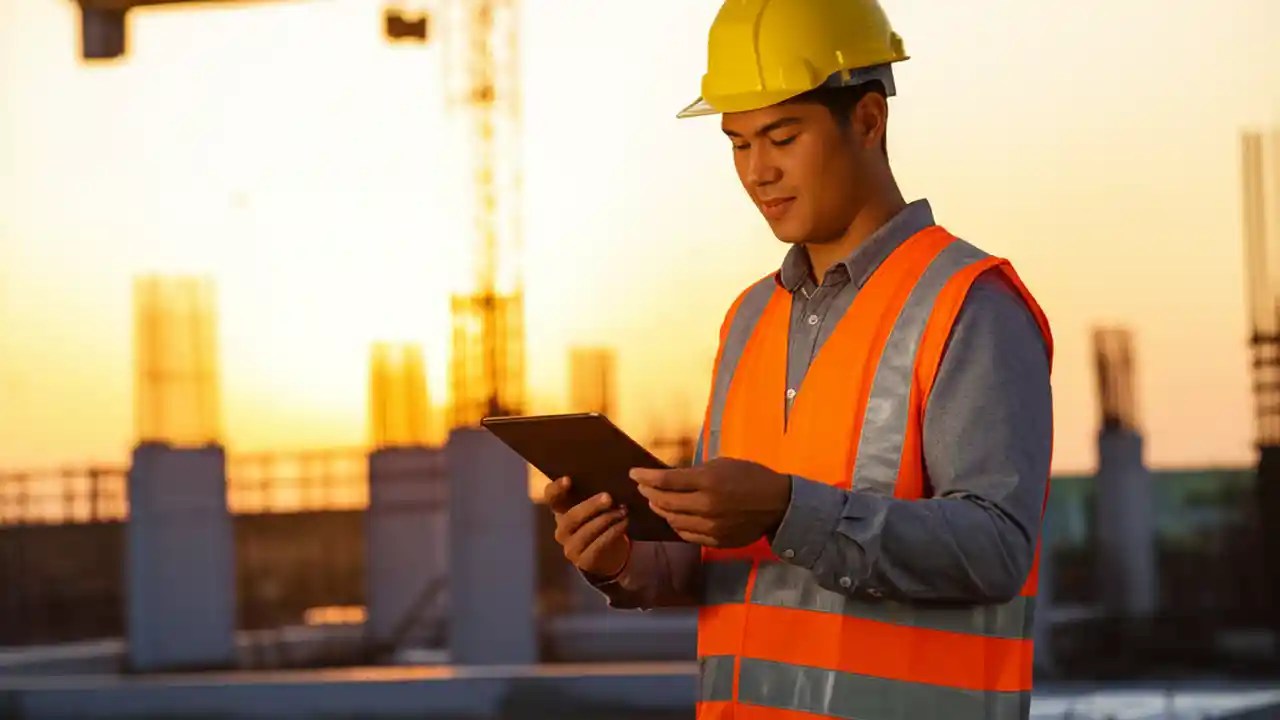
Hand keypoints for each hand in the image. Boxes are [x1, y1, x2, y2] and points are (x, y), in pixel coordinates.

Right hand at [543, 476, 630, 577]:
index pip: (551, 497)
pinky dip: (612, 533)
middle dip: (590, 507)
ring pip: (584, 533)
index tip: (569, 479)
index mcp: (561, 511)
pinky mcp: (583, 561)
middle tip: (608, 498)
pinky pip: (597, 546)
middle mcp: (561, 530)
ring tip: (622, 511)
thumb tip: (610, 476)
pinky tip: (624, 524)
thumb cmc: (600, 520)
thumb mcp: (595, 506)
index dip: (556, 488)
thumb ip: (595, 492)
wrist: (608, 554)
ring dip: (605, 520)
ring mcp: (570, 547)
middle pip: (570, 517)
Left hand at [630, 458, 790, 547]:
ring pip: (673, 521)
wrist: (778, 505)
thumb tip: (669, 478)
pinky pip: (687, 534)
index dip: (645, 477)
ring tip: (656, 502)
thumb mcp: (723, 464)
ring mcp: (711, 526)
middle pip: (665, 502)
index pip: (666, 481)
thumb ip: (695, 473)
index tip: (633, 474)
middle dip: (649, 494)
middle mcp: (706, 506)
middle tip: (643, 488)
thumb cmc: (751, 477)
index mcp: (708, 482)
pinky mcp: (716, 541)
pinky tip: (673, 517)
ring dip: (661, 510)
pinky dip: (676, 525)